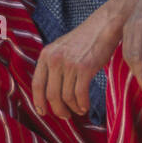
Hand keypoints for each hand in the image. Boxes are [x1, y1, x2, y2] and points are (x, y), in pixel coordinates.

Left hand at [32, 0, 137, 118]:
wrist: (104, 26)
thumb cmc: (86, 39)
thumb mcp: (62, 48)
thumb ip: (54, 65)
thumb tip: (51, 90)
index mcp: (46, 54)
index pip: (37, 84)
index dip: (38, 102)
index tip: (43, 112)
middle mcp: (55, 59)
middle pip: (51, 95)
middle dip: (58, 110)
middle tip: (65, 116)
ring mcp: (69, 64)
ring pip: (66, 97)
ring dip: (72, 108)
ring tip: (78, 110)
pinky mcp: (85, 68)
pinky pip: (79, 95)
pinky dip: (82, 104)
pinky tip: (85, 106)